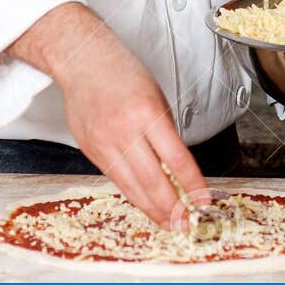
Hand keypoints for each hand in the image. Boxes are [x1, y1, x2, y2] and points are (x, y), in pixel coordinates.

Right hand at [11, 3, 208, 228]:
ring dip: (152, 209)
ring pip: (132, 186)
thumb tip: (176, 169)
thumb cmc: (122, 72)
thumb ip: (165, 132)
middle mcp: (123, 130)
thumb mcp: (156, 96)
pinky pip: (116, 178)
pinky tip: (145, 203)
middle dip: (173, 208)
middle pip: (153, 181)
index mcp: (147, 113)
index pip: (176, 159)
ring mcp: (103, 142)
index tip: (203, 200)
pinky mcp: (90, 149)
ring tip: (169, 223)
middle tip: (187, 224)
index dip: (192, 185)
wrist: (81, 59)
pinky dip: (133, 193)